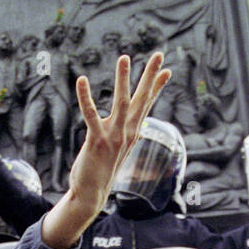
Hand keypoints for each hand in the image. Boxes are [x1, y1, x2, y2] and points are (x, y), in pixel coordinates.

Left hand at [40, 52, 170, 248]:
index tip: (167, 69)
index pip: (147, 105)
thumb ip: (126, 133)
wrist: (92, 194)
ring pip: (122, 103)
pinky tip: (82, 80)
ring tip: (125, 57)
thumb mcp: (118, 148)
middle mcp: (127, 133)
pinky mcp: (97, 141)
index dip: (157, 86)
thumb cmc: (103, 169)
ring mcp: (114, 137)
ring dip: (123, 79)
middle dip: (150, 76)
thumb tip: (136, 127)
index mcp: (132, 133)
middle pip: (142, 99)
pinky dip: (86, 97)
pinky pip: (91, 115)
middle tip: (159, 54)